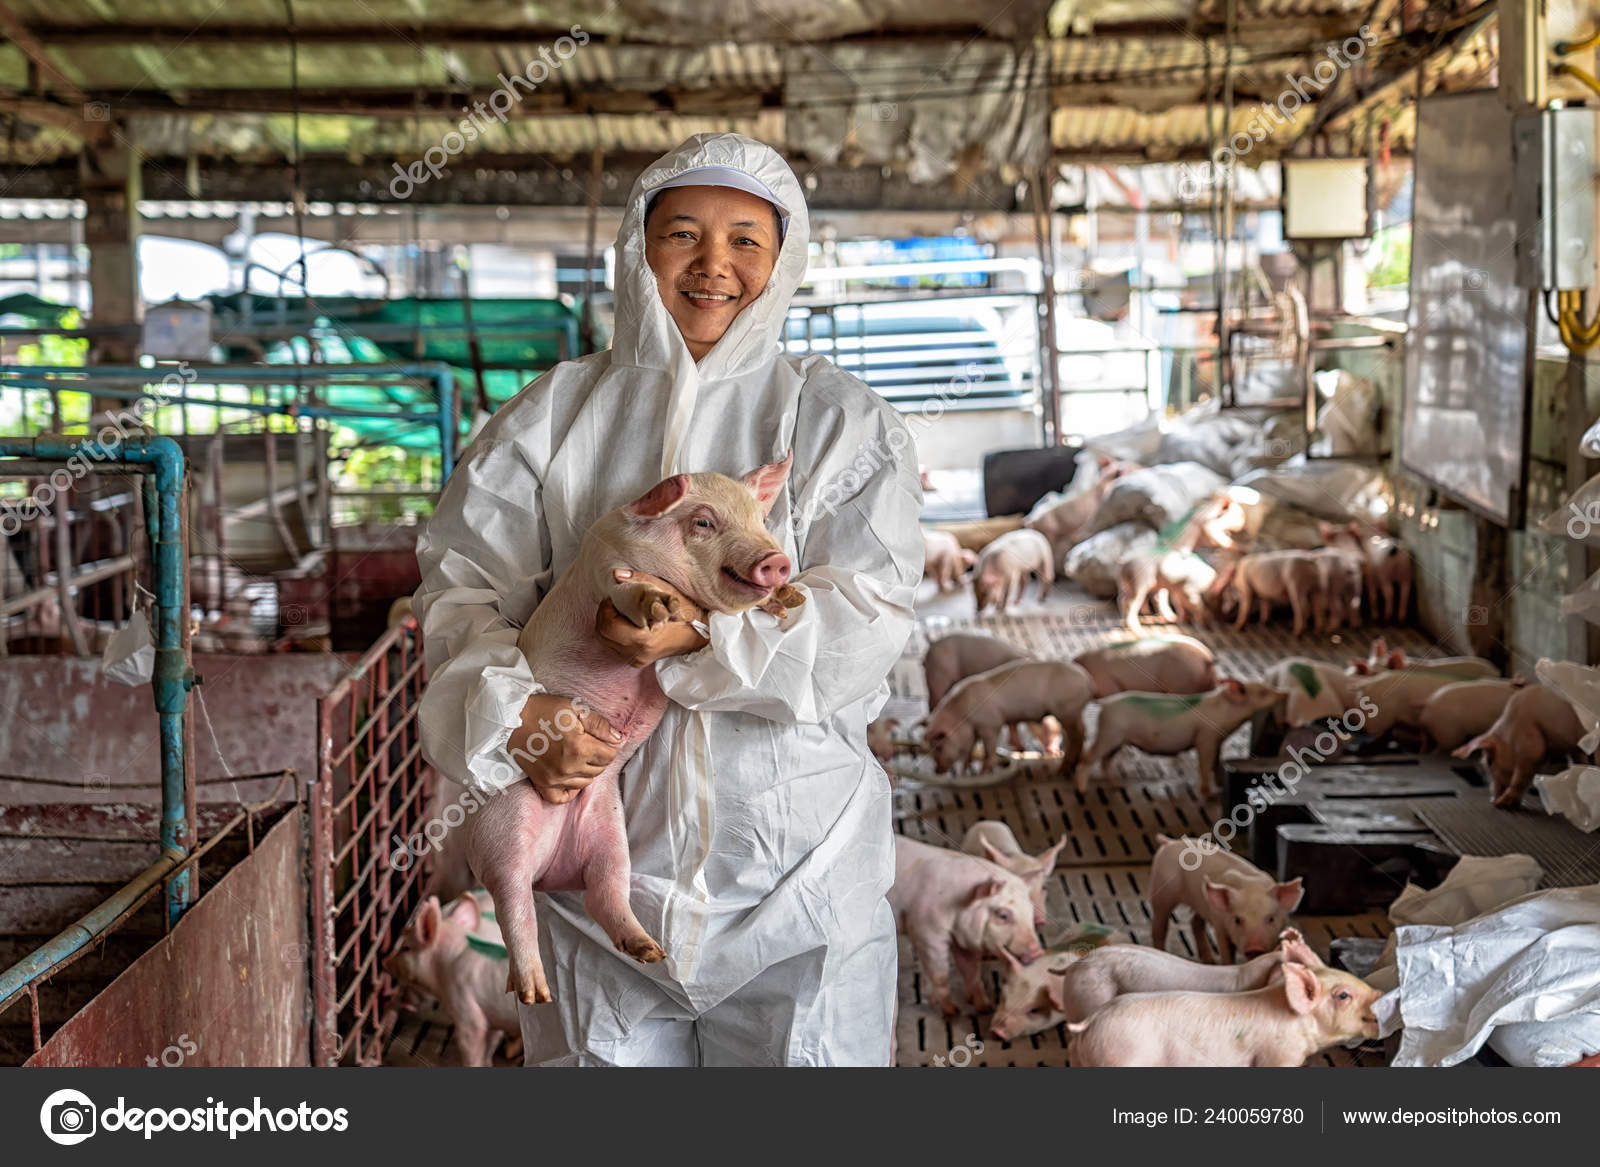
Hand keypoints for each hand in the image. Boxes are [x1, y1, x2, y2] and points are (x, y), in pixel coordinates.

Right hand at [507, 692, 624, 804]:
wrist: (512, 719)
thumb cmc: (544, 711)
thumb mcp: (576, 709)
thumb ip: (600, 725)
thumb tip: (618, 739)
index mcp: (579, 748)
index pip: (610, 755)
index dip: (609, 745)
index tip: (601, 738)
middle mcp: (568, 768)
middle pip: (599, 770)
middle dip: (599, 756)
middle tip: (589, 743)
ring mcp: (555, 779)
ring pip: (586, 782)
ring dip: (587, 770)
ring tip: (578, 755)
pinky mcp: (542, 784)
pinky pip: (563, 797)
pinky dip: (570, 790)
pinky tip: (571, 777)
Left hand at [596, 568, 708, 667]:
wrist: (701, 636)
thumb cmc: (687, 613)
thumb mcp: (668, 592)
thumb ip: (641, 580)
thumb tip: (616, 575)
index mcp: (643, 639)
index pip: (609, 626)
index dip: (606, 608)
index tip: (614, 597)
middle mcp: (637, 653)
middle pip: (603, 634)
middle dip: (604, 615)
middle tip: (615, 602)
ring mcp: (637, 659)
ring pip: (607, 641)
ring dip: (608, 624)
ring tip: (621, 612)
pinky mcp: (637, 661)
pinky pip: (614, 647)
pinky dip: (615, 634)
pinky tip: (626, 624)